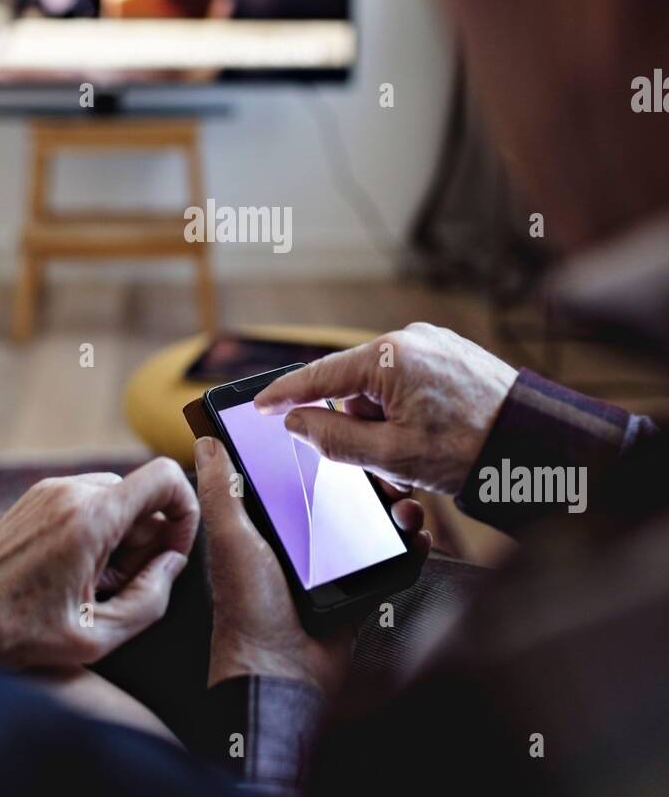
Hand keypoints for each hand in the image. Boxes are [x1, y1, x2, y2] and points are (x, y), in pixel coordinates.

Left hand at [0, 459, 197, 668]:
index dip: (185, 512)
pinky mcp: (39, 494)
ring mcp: (53, 489)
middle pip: (143, 494)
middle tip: (119, 583)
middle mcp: (73, 492)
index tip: (172, 551)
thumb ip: (150, 598)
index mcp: (91, 519)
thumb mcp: (96, 635)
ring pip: (118, 498)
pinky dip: (97, 530)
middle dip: (147, 538)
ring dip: (122, 536)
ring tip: (94, 581)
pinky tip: (74, 569)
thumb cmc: (17, 632)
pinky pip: (90, 501)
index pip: (165, 478)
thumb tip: (172, 564)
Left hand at [194, 437, 430, 694]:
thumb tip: (208, 442)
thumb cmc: (248, 609)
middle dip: (366, 482)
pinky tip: (416, 537)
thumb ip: (221, 491)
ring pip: (369, 526)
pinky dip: (406, 548)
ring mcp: (332, 567)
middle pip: (340, 497)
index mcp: (266, 527)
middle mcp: (299, 543)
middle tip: (385, 475)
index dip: (320, 457)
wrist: (282, 673)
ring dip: (393, 512)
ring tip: (405, 507)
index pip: (295, 478)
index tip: (343, 436)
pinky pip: (389, 563)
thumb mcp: (231, 539)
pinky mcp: (358, 590)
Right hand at [254, 324, 516, 496]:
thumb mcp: (392, 455)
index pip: (320, 375)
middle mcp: (410, 338)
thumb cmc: (471, 450)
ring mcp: (434, 343)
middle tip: (386, 458)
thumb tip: (297, 423)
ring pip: (384, 387)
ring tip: (423, 452)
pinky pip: (411, 382)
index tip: (259, 405)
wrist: (538, 443)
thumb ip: (334, 439)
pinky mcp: (453, 353)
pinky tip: (434, 437)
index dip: (285, 394)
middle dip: (360, 423)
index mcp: (390, 356)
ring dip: (388, 421)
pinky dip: (410, 411)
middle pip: (355, 385)